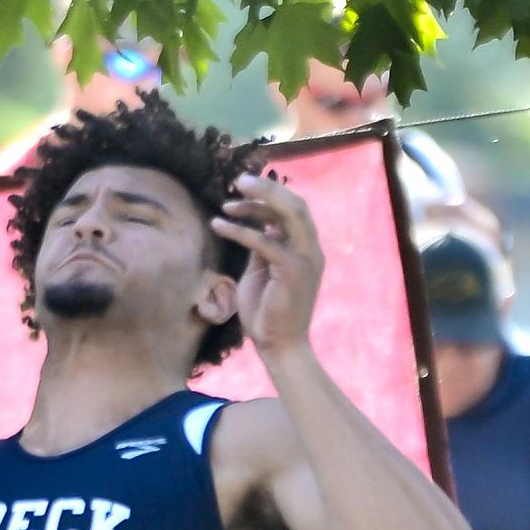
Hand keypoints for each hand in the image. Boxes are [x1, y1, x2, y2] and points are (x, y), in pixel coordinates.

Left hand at [210, 174, 323, 361]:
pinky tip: (218, 225)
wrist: (280, 347)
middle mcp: (311, 250)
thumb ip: (262, 250)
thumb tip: (257, 227)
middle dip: (267, 188)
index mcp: (306, 249)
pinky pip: (265, 241)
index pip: (291, 211)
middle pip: (295, 204)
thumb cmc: (267, 315)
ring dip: (259, 199)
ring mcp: (306, 258)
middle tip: (238, 181)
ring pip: (288, 213)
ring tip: (229, 198)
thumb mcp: (261, 273)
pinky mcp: (293, 270)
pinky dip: (240, 231)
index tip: (240, 194)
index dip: (268, 197)